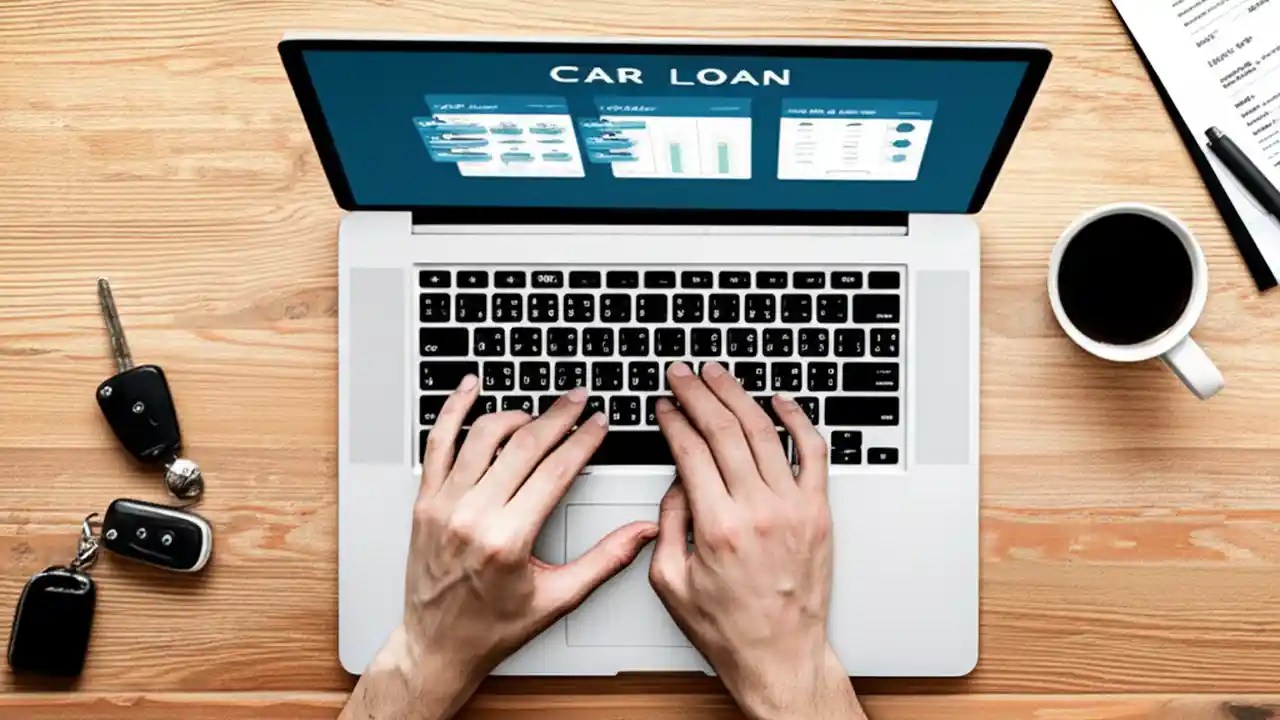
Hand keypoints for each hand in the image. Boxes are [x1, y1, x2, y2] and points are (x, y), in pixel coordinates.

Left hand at [342, 377, 657, 719]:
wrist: (437, 645)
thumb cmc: (493, 628)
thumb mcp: (558, 599)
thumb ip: (604, 561)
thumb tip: (641, 533)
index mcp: (509, 540)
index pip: (555, 471)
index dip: (583, 440)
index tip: (599, 422)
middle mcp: (473, 517)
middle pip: (523, 446)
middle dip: (558, 416)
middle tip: (579, 398)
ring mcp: (444, 505)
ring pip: (483, 437)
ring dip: (516, 414)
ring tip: (540, 410)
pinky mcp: (424, 501)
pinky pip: (437, 443)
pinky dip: (453, 410)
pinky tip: (470, 388)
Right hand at [650, 361, 864, 719]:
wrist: (780, 655)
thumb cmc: (727, 626)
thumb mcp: (670, 581)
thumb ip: (668, 523)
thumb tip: (677, 480)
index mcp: (718, 527)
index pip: (690, 450)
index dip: (673, 420)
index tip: (664, 405)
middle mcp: (759, 511)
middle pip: (724, 430)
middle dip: (697, 394)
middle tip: (683, 374)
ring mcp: (794, 508)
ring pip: (764, 432)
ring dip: (737, 395)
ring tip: (718, 375)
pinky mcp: (818, 512)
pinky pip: (813, 452)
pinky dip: (797, 419)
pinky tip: (780, 400)